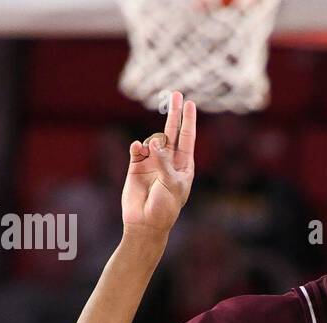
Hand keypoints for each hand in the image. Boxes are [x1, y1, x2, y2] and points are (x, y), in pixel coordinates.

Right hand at [122, 91, 196, 237]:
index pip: (187, 138)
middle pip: (171, 131)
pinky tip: (138, 148)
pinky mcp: (136, 166)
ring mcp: (152, 162)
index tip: (190, 103)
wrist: (145, 223)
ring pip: (152, 140)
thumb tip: (155, 141)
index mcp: (183, 166)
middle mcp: (168, 161)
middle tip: (176, 94)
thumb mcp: (172, 185)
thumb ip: (164, 162)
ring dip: (153, 142)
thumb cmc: (165, 208)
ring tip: (153, 151)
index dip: (188, 121)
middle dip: (174, 113)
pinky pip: (137, 150)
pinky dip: (138, 147)